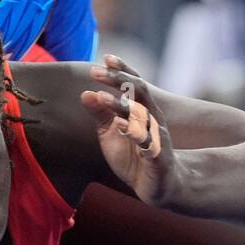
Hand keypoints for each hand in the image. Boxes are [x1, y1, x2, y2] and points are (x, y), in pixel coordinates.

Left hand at [80, 54, 179, 205]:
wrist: (159, 186)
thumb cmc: (134, 156)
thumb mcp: (112, 133)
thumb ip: (101, 114)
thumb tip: (85, 93)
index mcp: (141, 110)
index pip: (134, 84)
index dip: (122, 70)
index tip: (105, 58)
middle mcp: (151, 118)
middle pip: (139, 92)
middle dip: (119, 80)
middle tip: (96, 71)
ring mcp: (156, 136)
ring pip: (142, 115)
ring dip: (121, 105)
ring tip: (102, 97)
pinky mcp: (157, 156)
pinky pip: (147, 142)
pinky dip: (134, 133)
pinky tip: (120, 126)